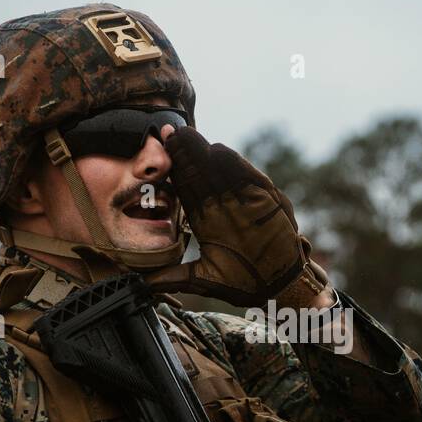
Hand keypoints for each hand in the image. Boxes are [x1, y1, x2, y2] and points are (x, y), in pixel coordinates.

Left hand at [144, 127, 329, 308]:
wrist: (278, 289)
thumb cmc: (244, 284)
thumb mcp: (204, 280)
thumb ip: (175, 278)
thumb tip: (143, 284)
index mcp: (206, 219)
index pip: (185, 188)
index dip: (172, 170)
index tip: (156, 153)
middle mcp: (223, 205)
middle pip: (199, 173)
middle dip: (184, 153)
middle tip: (166, 132)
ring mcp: (244, 200)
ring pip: (220, 170)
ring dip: (204, 152)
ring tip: (185, 135)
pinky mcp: (266, 200)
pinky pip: (249, 178)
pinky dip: (235, 165)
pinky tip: (217, 151)